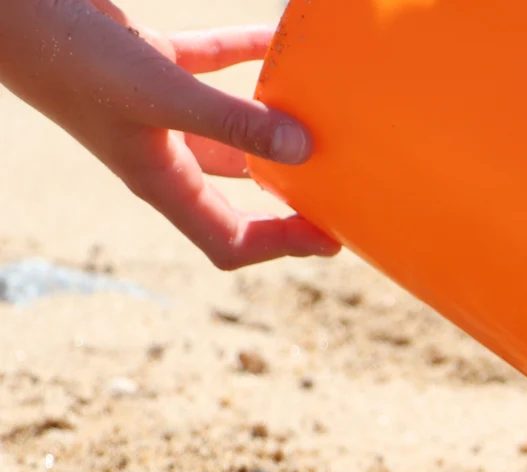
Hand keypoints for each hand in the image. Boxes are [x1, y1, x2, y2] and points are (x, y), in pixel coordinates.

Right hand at [0, 0, 338, 268]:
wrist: (10, 8)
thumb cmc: (69, 56)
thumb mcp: (159, 92)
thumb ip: (231, 120)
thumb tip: (303, 148)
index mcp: (158, 179)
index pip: (228, 240)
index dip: (280, 246)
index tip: (332, 236)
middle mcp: (161, 151)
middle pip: (239, 188)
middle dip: (290, 186)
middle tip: (346, 177)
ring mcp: (155, 107)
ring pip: (232, 126)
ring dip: (275, 119)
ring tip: (328, 113)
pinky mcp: (151, 63)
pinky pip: (214, 63)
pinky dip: (248, 52)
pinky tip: (281, 35)